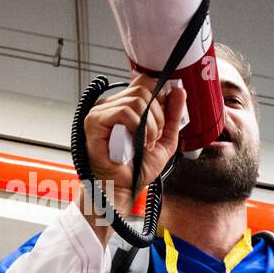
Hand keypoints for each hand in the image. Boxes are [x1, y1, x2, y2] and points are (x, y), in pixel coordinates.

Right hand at [82, 73, 186, 214]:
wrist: (123, 190)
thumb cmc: (136, 170)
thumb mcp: (164, 140)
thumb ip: (173, 115)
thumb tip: (178, 91)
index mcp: (126, 106)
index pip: (145, 82)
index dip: (160, 96)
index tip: (164, 118)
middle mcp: (112, 105)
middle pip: (143, 88)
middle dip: (158, 115)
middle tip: (153, 137)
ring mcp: (101, 112)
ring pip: (136, 100)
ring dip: (150, 126)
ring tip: (144, 143)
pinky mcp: (94, 122)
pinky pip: (123, 111)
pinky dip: (137, 127)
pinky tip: (136, 142)